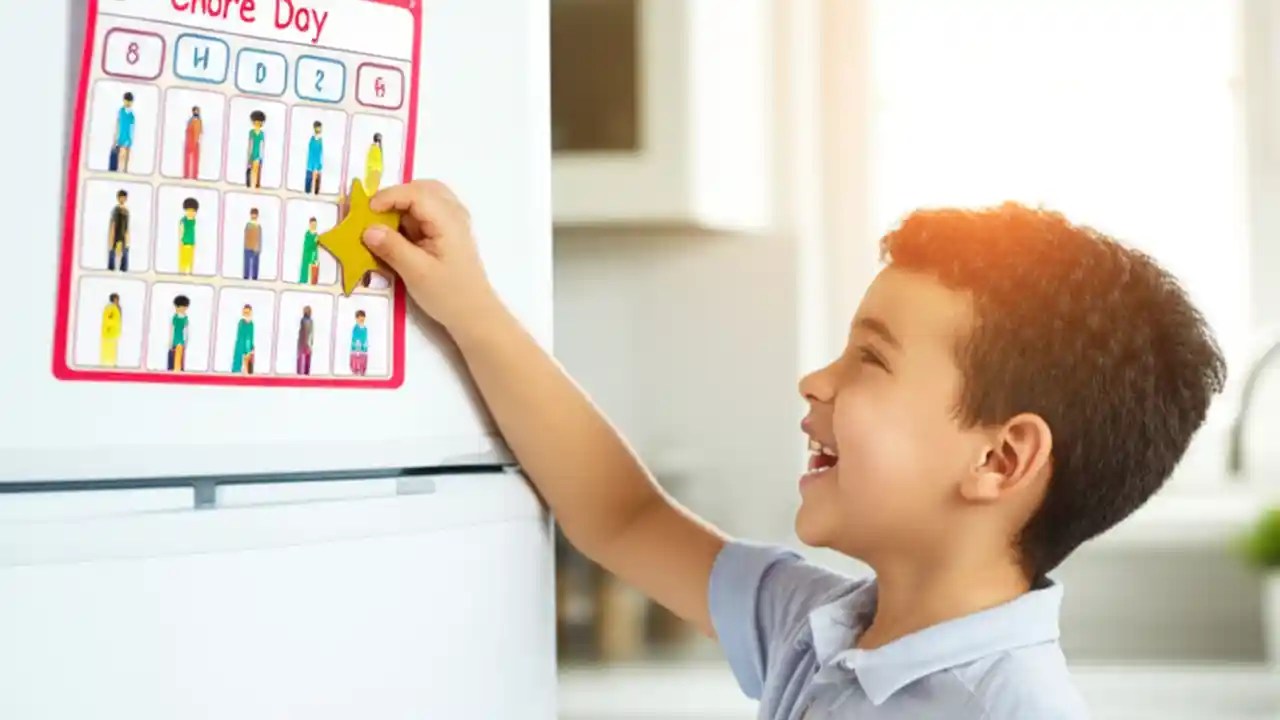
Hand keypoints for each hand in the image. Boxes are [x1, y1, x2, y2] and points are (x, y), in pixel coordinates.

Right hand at [362, 180, 502, 331]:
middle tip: (374, 214)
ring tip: (384, 227)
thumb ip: (392, 248)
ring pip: (424, 200)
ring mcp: (452, 222)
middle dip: (395, 197)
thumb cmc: (448, 294)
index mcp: (448, 221)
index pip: (417, 193)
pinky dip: (408, 219)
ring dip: (401, 208)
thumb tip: (367, 229)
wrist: (474, 314)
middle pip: (422, 189)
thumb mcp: (416, 273)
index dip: (389, 196)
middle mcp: (454, 214)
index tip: (367, 211)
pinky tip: (397, 237)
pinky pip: (426, 214)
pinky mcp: (447, 233)